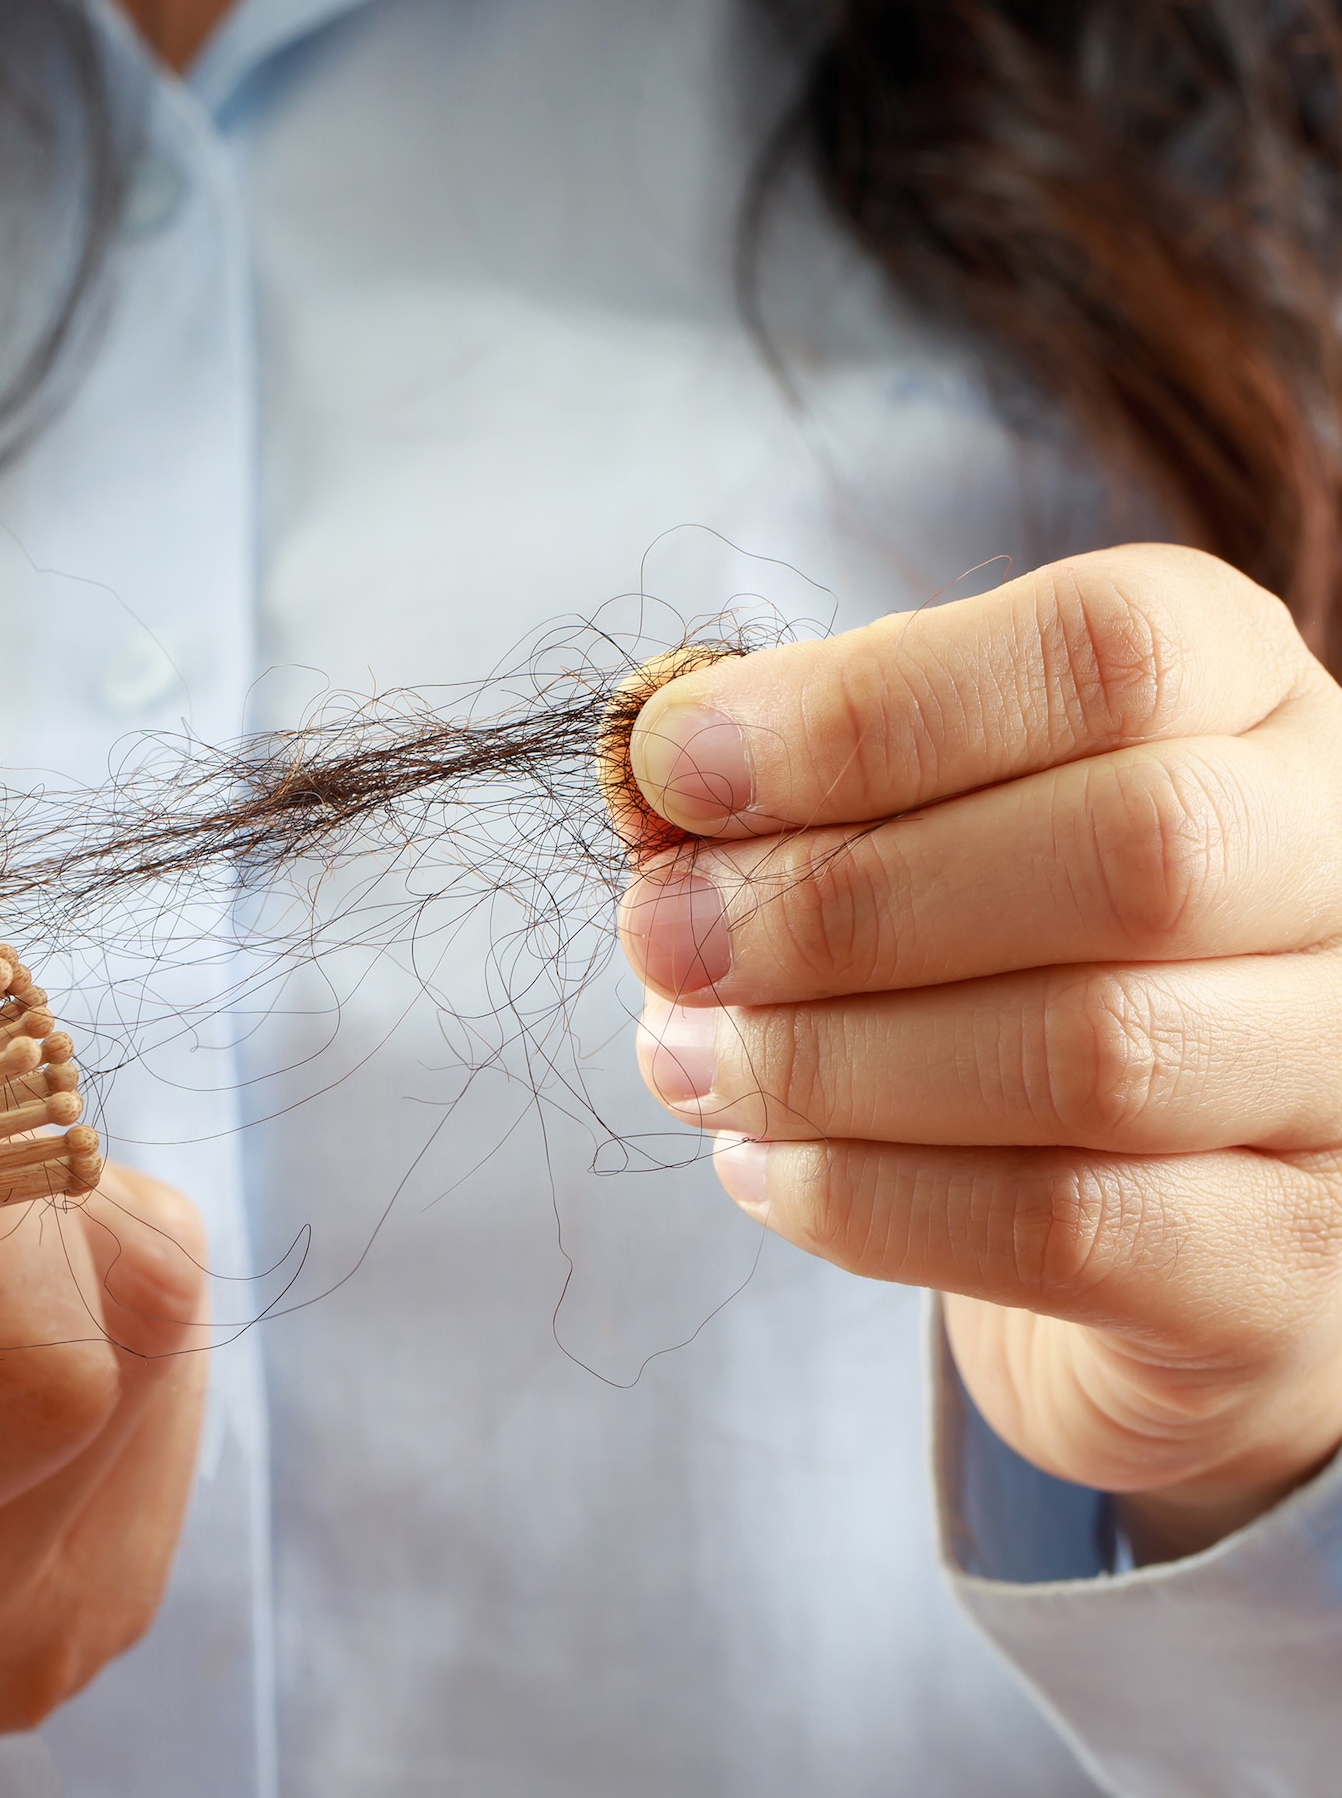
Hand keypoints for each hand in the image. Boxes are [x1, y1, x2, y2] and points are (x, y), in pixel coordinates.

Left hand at [618, 544, 1341, 1563]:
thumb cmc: (1000, 943)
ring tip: (685, 1055)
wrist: (1147, 1193)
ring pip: (1097, 1056)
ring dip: (830, 1059)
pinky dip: (869, 1198)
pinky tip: (761, 1165)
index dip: (863, 709)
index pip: (1106, 652)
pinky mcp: (1291, 1269)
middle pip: (1130, 851)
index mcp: (1249, 695)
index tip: (671, 767)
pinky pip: (1071, 1233)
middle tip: (663, 935)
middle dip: (839, 899)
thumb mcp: (908, 807)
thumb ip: (785, 776)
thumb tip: (643, 762)